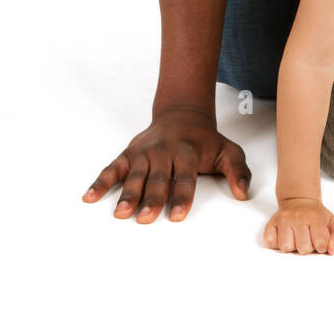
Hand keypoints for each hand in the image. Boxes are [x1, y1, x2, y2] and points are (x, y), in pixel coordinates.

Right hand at [81, 106, 251, 221]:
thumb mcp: (227, 151)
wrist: (182, 114)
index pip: (185, 176)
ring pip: (135, 175)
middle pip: (157, 178)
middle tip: (145, 218)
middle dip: (151, 198)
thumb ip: (237, 171)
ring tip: (120, 213)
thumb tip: (243, 193)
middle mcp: (164, 151)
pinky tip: (90, 197)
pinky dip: (101, 182)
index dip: (181, 196)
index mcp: (188, 151)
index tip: (176, 216)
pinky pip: (112, 168)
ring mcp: (144, 152)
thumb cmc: (205, 140)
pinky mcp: (129, 154)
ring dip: (127, 194)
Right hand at [264, 197, 333, 254]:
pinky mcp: (271, 224)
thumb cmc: (316, 216)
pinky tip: (284, 236)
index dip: (321, 247)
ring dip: (291, 246)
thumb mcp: (333, 223)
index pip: (320, 242)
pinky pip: (270, 242)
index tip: (320, 243)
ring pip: (286, 247)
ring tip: (295, 238)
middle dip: (307, 248)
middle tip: (307, 239)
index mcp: (315, 218)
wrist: (299, 201)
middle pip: (303, 247)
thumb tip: (332, 250)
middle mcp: (298, 217)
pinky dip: (276, 243)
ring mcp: (283, 220)